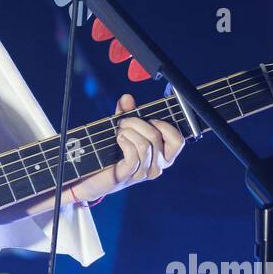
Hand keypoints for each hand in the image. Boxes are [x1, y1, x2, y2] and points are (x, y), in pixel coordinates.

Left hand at [68, 92, 184, 202]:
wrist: (94, 175)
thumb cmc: (113, 151)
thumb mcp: (124, 129)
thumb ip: (127, 113)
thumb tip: (127, 98)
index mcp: (163, 156)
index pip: (178, 140)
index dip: (164, 125)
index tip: (148, 119)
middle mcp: (157, 167)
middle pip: (156, 137)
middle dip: (137, 122)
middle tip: (123, 121)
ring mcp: (143, 173)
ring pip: (144, 145)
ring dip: (128, 131)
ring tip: (119, 131)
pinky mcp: (128, 176)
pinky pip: (133, 155)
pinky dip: (124, 141)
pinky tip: (118, 139)